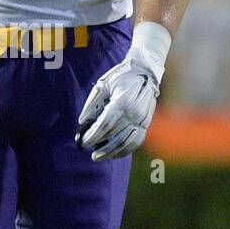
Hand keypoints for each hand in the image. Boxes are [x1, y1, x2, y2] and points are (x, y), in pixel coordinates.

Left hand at [76, 22, 170, 161]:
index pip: (105, 125)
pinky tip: (115, 154)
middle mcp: (134, 113)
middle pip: (114, 135)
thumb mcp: (103, 84)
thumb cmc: (122, 76)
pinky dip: (125, 151)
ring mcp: (142, 119)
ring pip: (126, 143)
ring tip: (99, 157)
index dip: (93, 135)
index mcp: (122, 101)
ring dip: (111, 153)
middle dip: (100, 146)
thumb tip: (83, 122)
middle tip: (88, 151)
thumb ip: (92, 104)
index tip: (84, 141)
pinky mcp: (147, 123)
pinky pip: (136, 142)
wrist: (145, 71)